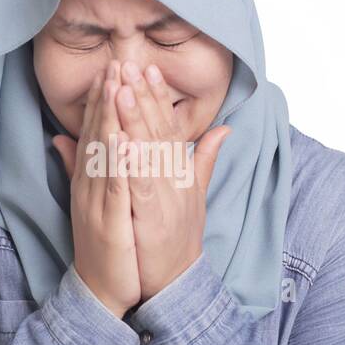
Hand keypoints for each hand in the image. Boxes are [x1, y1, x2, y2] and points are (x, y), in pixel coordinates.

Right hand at [51, 64, 142, 318]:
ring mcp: (96, 202)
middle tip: (114, 62)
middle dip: (105, 97)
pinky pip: (113, 188)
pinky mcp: (108, 221)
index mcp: (91, 178)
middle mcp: (89, 184)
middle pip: (96, 133)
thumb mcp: (97, 199)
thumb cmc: (106, 244)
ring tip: (115, 86)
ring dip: (108, 119)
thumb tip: (64, 138)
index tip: (112, 67)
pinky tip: (123, 140)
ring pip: (102, 154)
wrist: (102, 289)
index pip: (96, 130)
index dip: (102, 98)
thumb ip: (80, 167)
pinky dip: (117, 163)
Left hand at [115, 59, 230, 302]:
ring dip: (135, 118)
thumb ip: (203, 160)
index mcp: (178, 171)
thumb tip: (223, 129)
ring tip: (122, 89)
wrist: (176, 282)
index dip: (157, 96)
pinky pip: (140, 185)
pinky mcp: (152, 217)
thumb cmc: (178, 238)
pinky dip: (132, 162)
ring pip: (148, 150)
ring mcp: (164, 196)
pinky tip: (122, 140)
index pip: (167, 126)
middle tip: (130, 62)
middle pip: (157, 129)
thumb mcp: (192, 194)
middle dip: (143, 95)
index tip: (146, 67)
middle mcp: (173, 178)